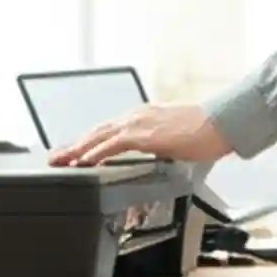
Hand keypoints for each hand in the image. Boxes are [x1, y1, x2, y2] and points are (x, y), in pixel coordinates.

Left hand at [47, 103, 231, 165]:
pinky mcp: (145, 134)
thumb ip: (161, 149)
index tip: (73, 152)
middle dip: (74, 145)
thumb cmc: (206, 133)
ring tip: (61, 160)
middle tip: (55, 157)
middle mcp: (137, 116)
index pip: (108, 130)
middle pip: (97, 131)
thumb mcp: (176, 142)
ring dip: (77, 149)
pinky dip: (95, 153)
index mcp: (143, 117)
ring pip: (99, 136)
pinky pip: (113, 145)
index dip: (88, 142)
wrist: (221, 123)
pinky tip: (84, 161)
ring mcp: (139, 123)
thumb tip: (158, 160)